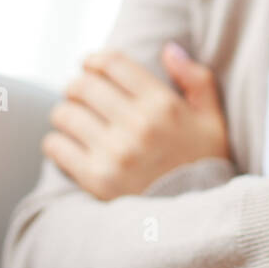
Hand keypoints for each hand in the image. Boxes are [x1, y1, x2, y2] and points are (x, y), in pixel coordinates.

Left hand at [42, 42, 229, 199]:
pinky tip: (71, 146)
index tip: (90, 65)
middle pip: (83, 85)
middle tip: (80, 94)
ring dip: (66, 113)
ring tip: (76, 121)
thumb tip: (168, 49)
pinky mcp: (96, 179)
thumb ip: (197, 79)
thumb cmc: (203, 162)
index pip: (112, 63)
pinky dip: (57, 142)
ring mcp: (115, 153)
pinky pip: (56, 146)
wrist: (195, 218)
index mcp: (164, 104)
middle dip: (77, 85)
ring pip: (65, 114)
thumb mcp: (212, 119)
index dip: (95, 59)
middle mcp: (138, 125)